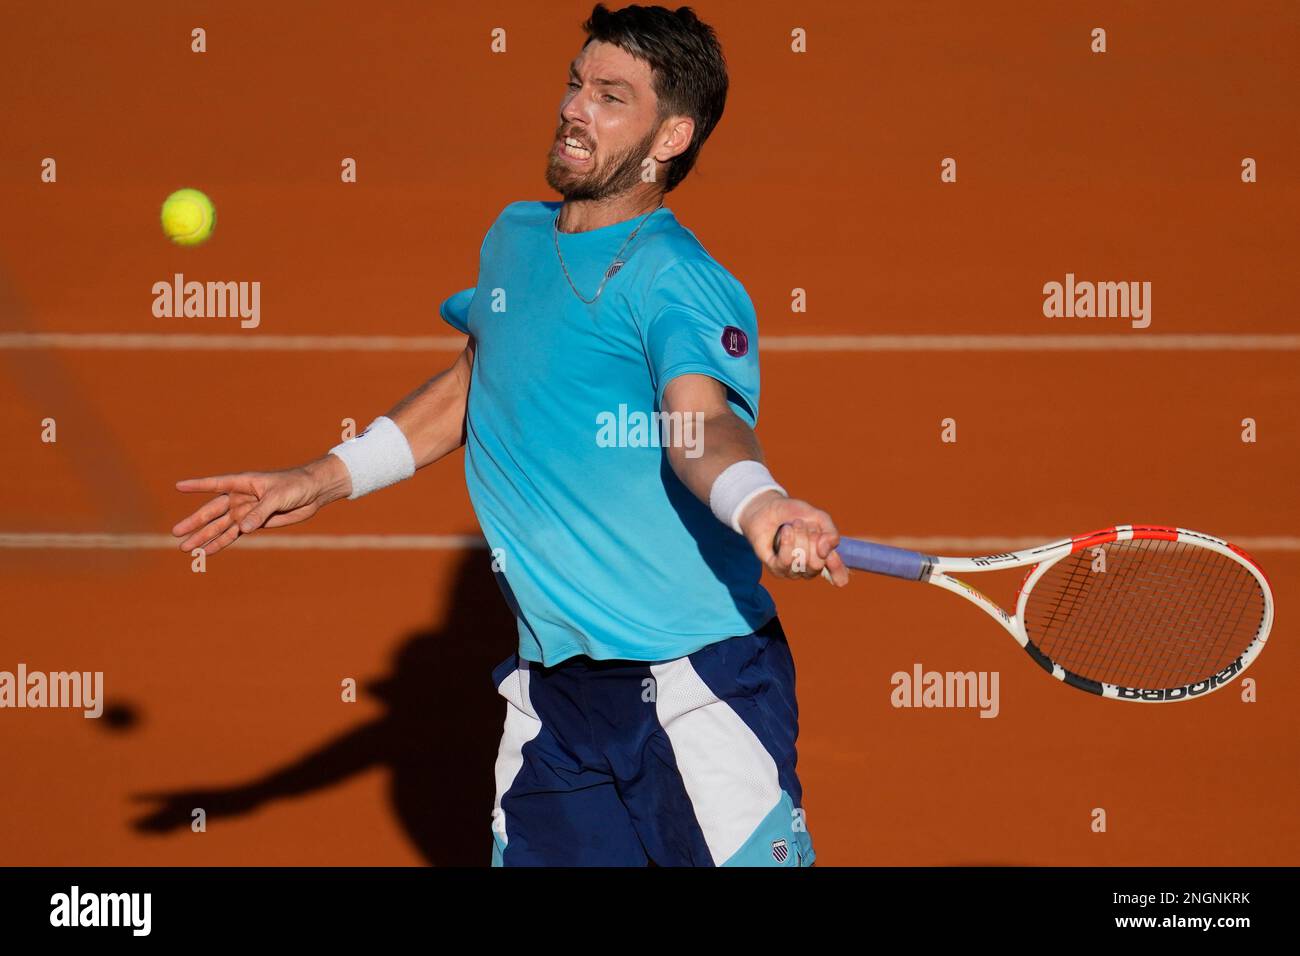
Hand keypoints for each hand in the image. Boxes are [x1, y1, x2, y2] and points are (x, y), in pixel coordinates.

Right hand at [171, 455, 350, 555]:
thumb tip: (242, 529)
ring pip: (220, 526)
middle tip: (176, 534)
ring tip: (185, 548)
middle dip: (195, 523)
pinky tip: (207, 551)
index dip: (198, 486)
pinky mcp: (254, 523)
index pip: (216, 484)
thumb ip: (260, 512)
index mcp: (243, 483)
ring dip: (204, 537)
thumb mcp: (278, 497)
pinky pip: (234, 535)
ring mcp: (245, 511)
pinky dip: (221, 543)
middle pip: (212, 512)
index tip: (178, 486)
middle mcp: (240, 498)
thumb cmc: (295, 486)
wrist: (312, 493)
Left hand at [738, 490, 848, 585]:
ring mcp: (793, 571)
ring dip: (799, 537)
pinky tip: (785, 531)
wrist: (768, 508)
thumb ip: (830, 533)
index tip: (831, 554)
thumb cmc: (794, 515)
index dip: (837, 568)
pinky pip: (786, 562)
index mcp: (824, 558)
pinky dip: (787, 542)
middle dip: (812, 538)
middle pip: (818, 564)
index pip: (839, 576)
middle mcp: (809, 569)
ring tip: (792, 525)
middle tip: (803, 525)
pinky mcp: (776, 569)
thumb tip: (826, 551)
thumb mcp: (819, 518)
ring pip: (802, 562)